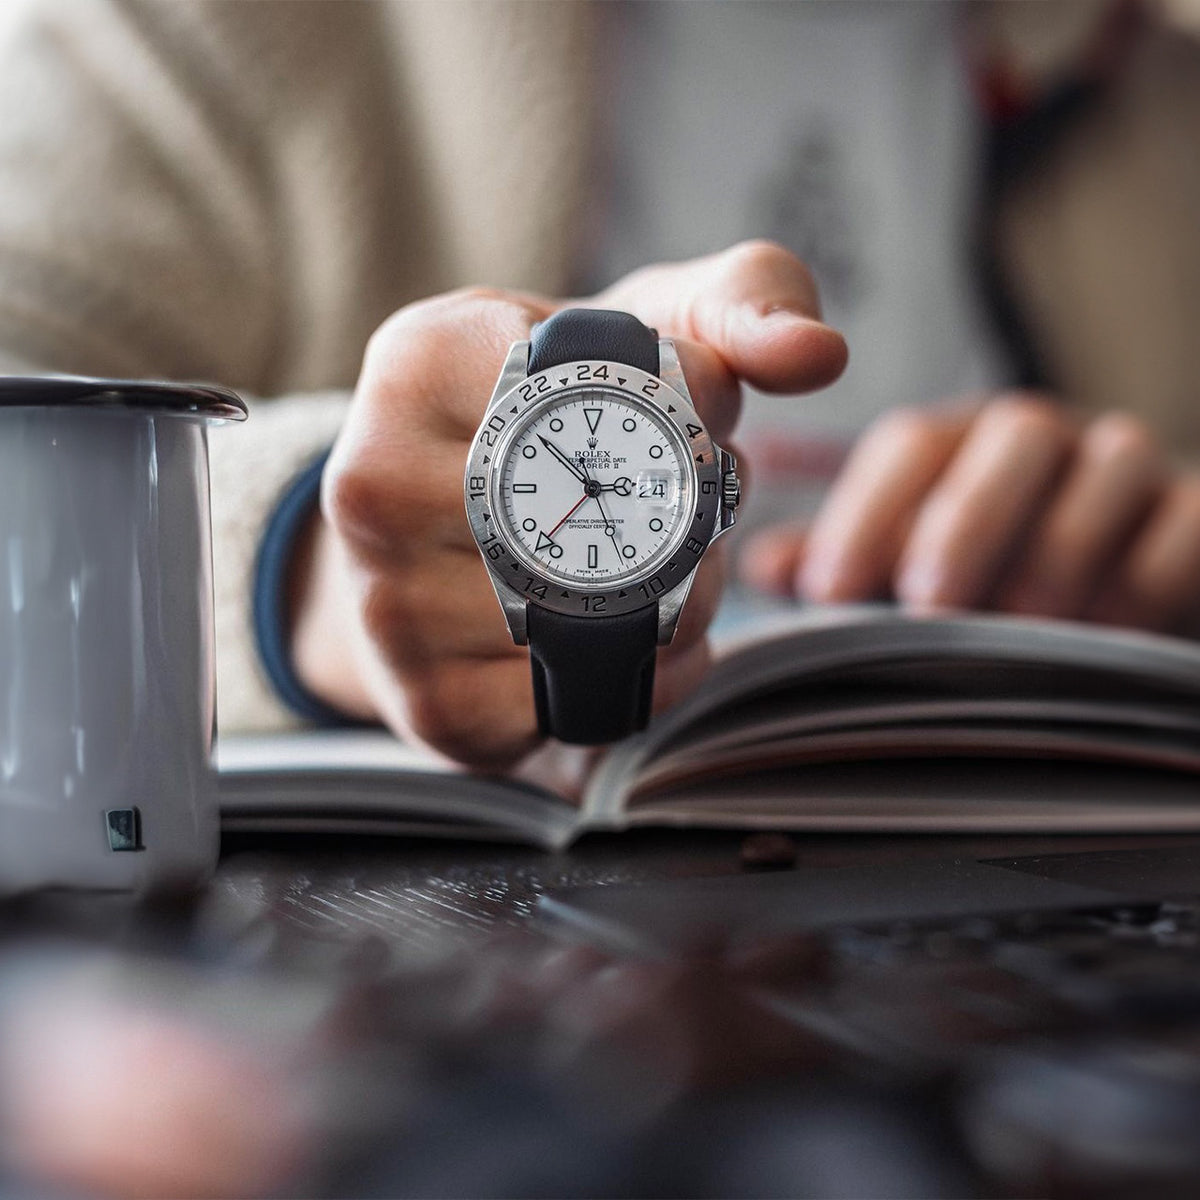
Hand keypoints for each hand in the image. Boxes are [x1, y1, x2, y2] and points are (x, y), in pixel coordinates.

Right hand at [290, 241, 846, 768]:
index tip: (681, 416)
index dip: (688, 413)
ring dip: (686, 602)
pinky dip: (654, 675)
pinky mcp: (431, 707)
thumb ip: (740, 302)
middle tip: (689, 504)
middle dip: (697, 519)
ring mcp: (389, 606)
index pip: (613, 392)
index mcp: (416, 361)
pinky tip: (629, 635)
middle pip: (613, 520)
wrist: (433, 538)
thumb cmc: (550, 419)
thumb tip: (817, 353)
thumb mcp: (636, 325)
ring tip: (658, 567)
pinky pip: (596, 703)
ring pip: (613, 624)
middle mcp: (373, 484)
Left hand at [740, 395, 1199, 635]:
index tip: (829, 593)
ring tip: (1023, 622)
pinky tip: (1106, 631)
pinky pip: (1186, 522)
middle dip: (965, 518)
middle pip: (1009, 436)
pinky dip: (1147, 575)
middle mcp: (1044, 438)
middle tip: (928, 603)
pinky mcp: (1196, 508)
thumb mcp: (906, 571)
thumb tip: (762, 565)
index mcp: (961, 445)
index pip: (909, 444)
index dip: (866, 512)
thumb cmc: (985, 583)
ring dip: (1061, 546)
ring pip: (1108, 466)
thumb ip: (843, 563)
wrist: (1110, 598)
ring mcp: (1127, 466)